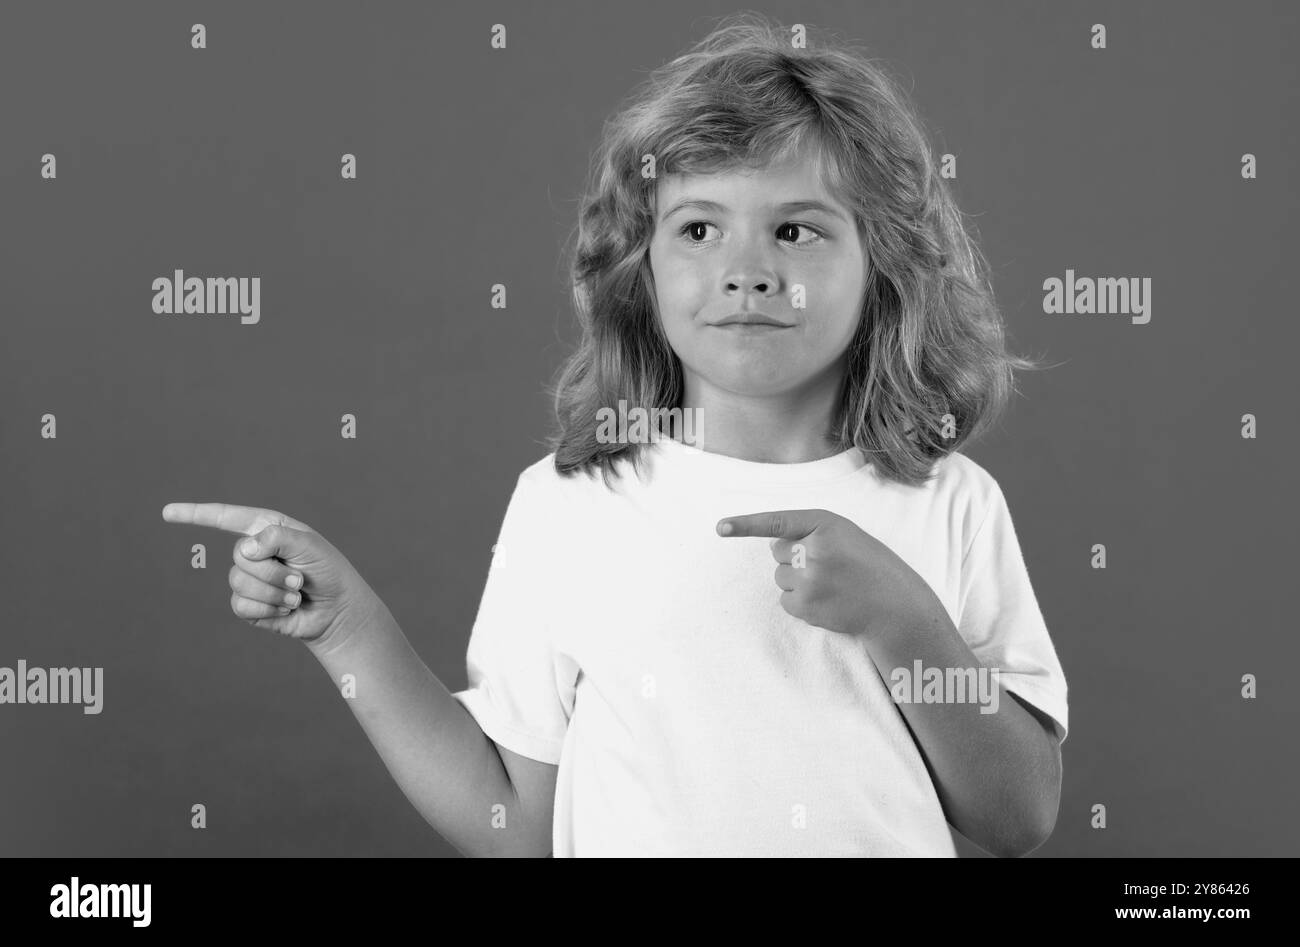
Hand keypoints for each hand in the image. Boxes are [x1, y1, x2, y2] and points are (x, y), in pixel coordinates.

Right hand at [161, 502, 373, 643]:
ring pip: (239, 583)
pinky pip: (241, 605)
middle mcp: (254, 552)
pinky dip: (267, 609)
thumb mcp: (309, 546)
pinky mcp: (249, 605)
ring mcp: (249, 579)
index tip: (166, 513)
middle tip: (299, 579)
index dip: (195, 514)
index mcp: (266, 528)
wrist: (337, 611)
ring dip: (274, 593)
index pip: (225, 518)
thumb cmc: (328, 572)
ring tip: (296, 595)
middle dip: (273, 572)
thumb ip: (277, 538)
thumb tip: (245, 549)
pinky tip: (286, 610)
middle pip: (239, 557)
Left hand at [717, 508, 934, 637]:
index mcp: (825, 523)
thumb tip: (775, 546)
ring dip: (797, 581)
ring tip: (830, 585)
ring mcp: (809, 579)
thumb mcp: (846, 535)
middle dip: (793, 557)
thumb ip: (812, 533)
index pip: (778, 521)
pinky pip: (785, 600)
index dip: (745, 524)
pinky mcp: (805, 605)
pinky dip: (799, 602)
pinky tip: (825, 601)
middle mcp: (814, 548)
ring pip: (780, 576)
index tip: (720, 527)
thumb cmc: (869, 565)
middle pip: (777, 551)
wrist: (894, 606)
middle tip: (826, 566)